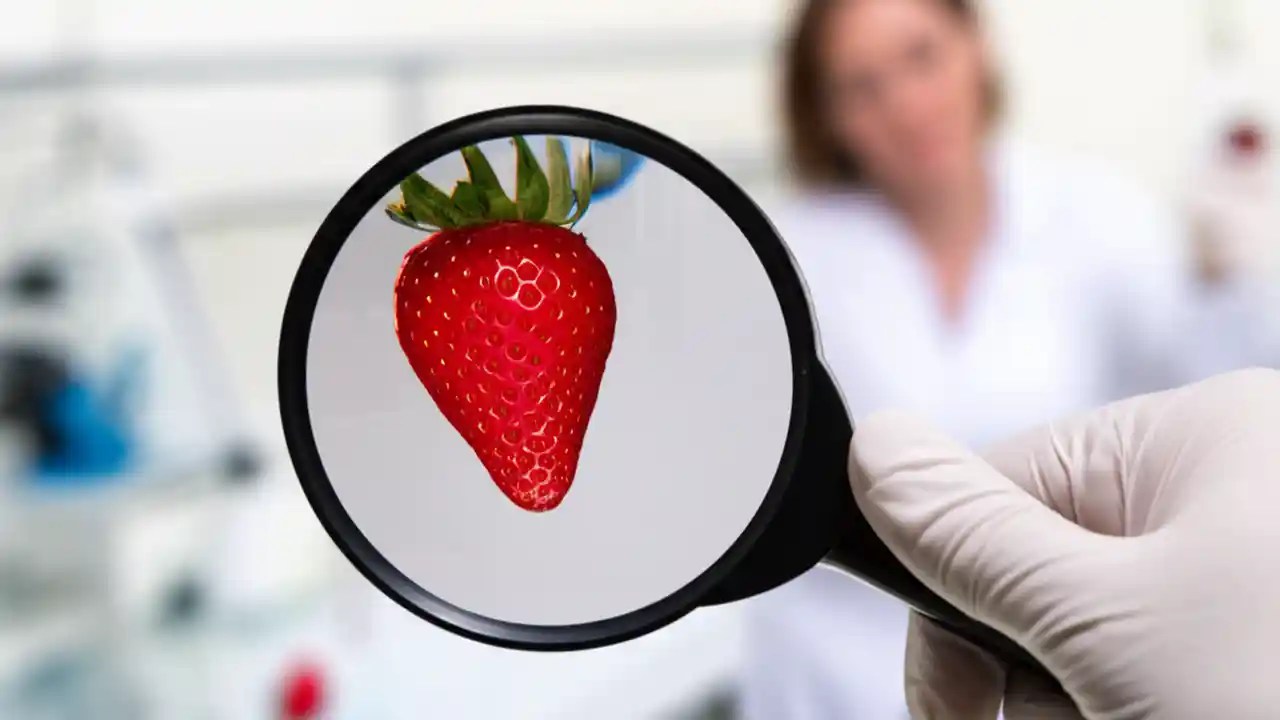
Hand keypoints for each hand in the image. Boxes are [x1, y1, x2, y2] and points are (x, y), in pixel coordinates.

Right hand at [848, 369, 1279, 718]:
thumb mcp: (1105, 619)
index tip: (951, 697)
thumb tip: (872, 450)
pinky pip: (1131, 664)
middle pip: (1036, 569)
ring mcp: (1243, 578)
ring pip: (1081, 635)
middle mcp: (1226, 493)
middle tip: (1061, 717)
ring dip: (1067, 700)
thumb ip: (972, 535)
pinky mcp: (1244, 644)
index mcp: (1199, 438)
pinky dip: (1115, 707)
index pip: (998, 487)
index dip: (952, 592)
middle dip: (1022, 662)